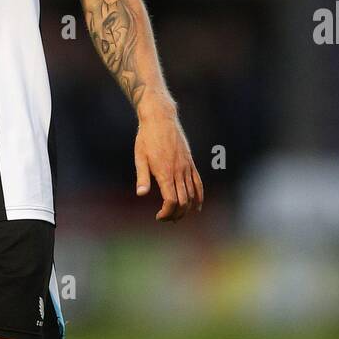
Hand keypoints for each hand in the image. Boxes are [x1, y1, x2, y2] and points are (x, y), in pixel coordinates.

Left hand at [134, 94, 202, 221]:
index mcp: (165, 172)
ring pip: (192, 194)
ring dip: (186, 208)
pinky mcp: (190, 163)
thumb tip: (141, 194)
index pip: (171, 201)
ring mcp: (187, 167)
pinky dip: (199, 196)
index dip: (166, 213)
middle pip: (183, 201)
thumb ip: (142, 177)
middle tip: (166, 219)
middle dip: (176, 214)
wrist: (160, 119)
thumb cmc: (146, 137)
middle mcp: (178, 172)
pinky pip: (198, 183)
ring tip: (177, 215)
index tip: (158, 216)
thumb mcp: (140, 157)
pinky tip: (197, 206)